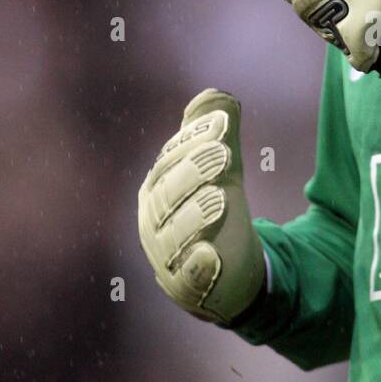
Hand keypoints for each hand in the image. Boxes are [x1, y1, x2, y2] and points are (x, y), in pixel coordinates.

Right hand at [137, 89, 264, 324]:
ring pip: (174, 235)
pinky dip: (196, 266)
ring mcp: (169, 256)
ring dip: (195, 215)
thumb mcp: (223, 171)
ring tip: (222, 197)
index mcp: (158, 188)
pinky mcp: (188, 287)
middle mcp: (155, 221)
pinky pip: (187, 278)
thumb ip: (218, 135)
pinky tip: (210, 254)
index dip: (195, 141)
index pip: (171, 161)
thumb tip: (217, 94)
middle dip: (194, 171)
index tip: (223, 125)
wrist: (225, 273)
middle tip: (224, 153)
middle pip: (168, 194)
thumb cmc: (216, 214)